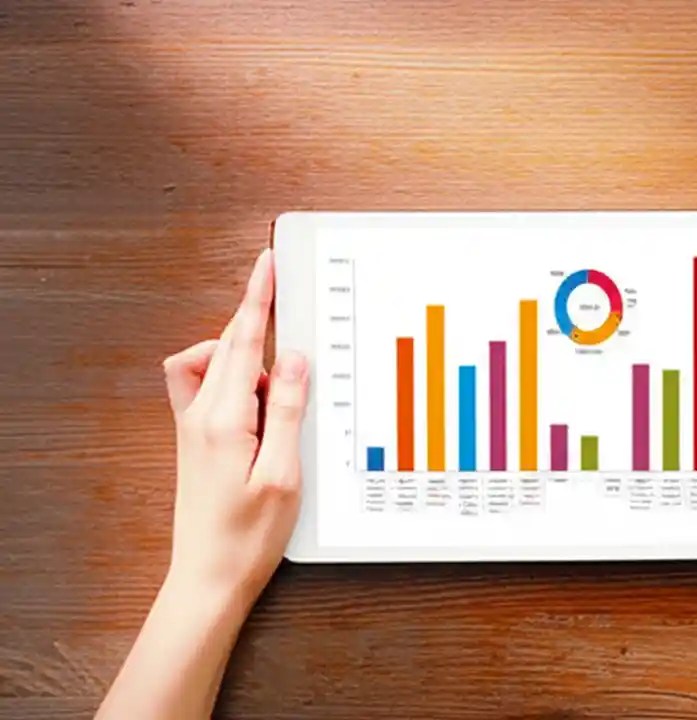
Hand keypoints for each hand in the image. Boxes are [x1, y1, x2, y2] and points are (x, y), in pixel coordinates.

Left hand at [161, 249, 308, 605]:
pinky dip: (239, 383)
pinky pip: (214, 390)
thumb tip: (294, 360)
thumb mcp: (282, 474)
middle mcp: (201, 416)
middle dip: (254, 316)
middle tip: (285, 298)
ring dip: (248, 359)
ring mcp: (195, 427)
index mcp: (222, 419)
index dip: (256, 299)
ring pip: (217, 365)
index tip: (266, 266)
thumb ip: (288, 411)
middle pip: (226, 345)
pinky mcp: (198, 440)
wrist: (209, 577)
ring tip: (283, 391)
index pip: (241, 342)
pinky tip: (266, 408)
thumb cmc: (246, 537)